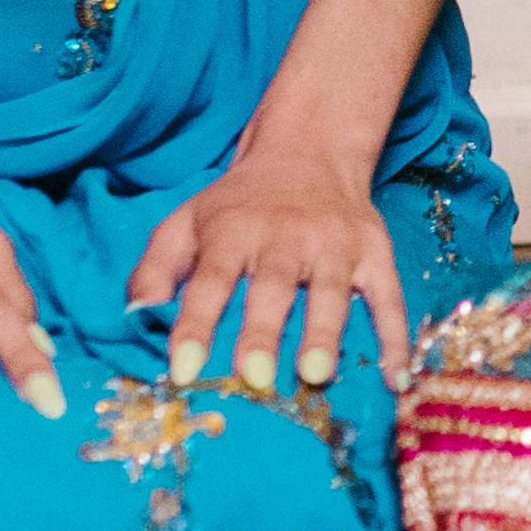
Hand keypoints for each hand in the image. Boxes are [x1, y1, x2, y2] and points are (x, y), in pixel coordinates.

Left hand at [130, 127, 410, 404]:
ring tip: (315, 375)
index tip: (183, 370)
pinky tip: (394, 380)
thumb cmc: (239, 204)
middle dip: (263, 331)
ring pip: (330, 291)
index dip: (195, 324)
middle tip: (254, 376)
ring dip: (324, 333)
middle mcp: (285, 235)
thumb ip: (156, 266)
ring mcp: (335, 245)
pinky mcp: (375, 254)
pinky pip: (389, 298)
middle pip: (273, 285)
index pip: (210, 279)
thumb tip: (135, 316)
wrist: (311, 150)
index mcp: (234, 230)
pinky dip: (396, 339)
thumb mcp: (187, 221)